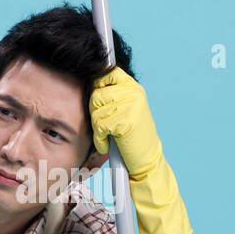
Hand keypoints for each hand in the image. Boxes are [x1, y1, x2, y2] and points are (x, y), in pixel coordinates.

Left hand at [89, 65, 192, 233]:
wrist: (146, 161)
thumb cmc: (131, 138)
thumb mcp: (123, 110)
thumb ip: (111, 95)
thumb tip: (87, 80)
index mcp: (132, 86)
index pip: (107, 72)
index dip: (97, 84)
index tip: (97, 99)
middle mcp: (133, 92)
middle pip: (96, 93)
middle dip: (94, 112)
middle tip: (104, 126)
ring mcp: (131, 105)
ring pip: (96, 110)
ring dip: (97, 127)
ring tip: (108, 136)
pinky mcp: (126, 120)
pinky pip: (100, 125)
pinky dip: (100, 138)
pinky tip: (109, 144)